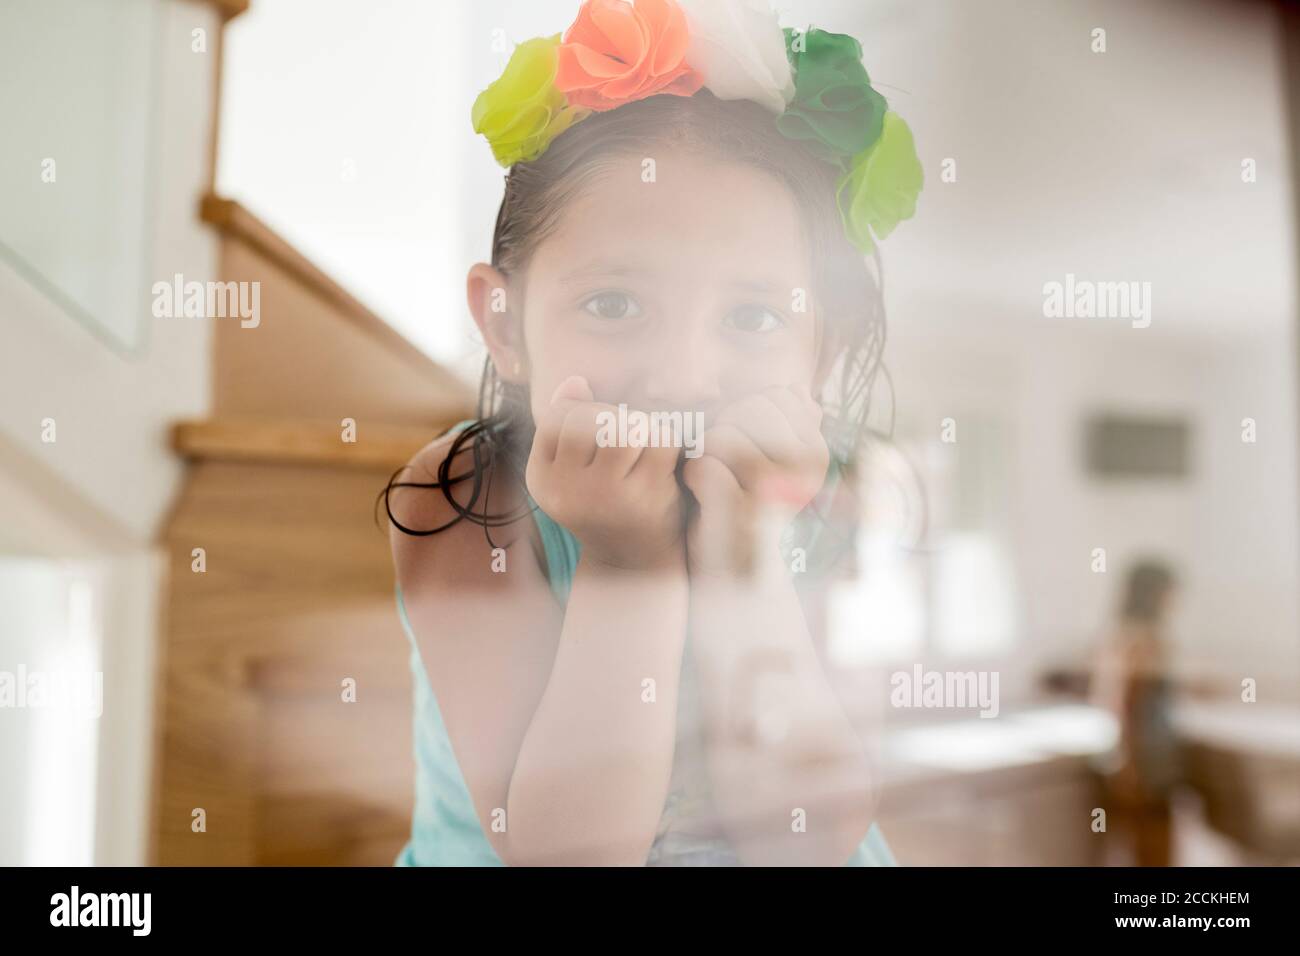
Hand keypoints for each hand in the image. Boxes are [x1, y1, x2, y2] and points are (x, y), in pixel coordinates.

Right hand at [525, 376, 685, 571]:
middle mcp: (566, 490)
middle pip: (590, 417)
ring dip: (641, 428)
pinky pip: (661, 440)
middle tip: (627, 442)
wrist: (632, 562)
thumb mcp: (571, 468)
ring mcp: (606, 497)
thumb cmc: (602, 502)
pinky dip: (666, 442)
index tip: (599, 435)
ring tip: (643, 449)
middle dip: (615, 418)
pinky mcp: (645, 500)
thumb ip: (567, 424)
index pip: (559, 415)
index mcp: (541, 478)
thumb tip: (576, 381)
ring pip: (627, 426)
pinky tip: (662, 462)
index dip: (586, 412)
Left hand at [681, 384, 829, 577]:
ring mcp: (772, 495)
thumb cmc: (750, 506)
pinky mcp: (737, 516)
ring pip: (723, 436)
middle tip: (723, 458)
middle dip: (726, 426)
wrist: (738, 571)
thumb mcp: (778, 464)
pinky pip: (704, 467)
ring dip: (707, 451)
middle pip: (748, 410)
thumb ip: (788, 426)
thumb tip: (797, 390)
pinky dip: (694, 474)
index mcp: (817, 456)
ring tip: (715, 473)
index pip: (775, 397)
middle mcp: (802, 474)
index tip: (745, 438)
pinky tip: (701, 490)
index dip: (747, 410)